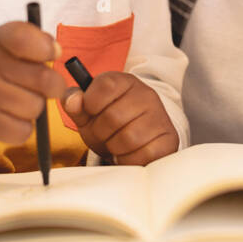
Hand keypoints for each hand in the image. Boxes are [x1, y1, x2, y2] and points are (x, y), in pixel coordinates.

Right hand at [0, 22, 66, 152]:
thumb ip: (34, 42)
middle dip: (51, 86)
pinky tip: (8, 118)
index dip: (46, 47)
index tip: (52, 53)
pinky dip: (22, 128)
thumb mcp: (4, 45)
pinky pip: (24, 131)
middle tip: (39, 87)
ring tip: (16, 102)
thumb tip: (56, 51)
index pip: (23, 37)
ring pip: (36, 108)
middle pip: (45, 80)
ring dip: (34, 109)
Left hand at [62, 72, 178, 165]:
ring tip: (116, 144)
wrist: (138, 136)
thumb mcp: (88, 110)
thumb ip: (74, 102)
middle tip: (104, 134)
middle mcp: (146, 95)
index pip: (105, 86)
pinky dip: (129, 160)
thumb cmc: (110, 122)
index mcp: (125, 82)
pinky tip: (128, 153)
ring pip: (128, 138)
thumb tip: (73, 101)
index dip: (91, 104)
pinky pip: (143, 155)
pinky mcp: (169, 139)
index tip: (92, 112)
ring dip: (115, 148)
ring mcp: (160, 116)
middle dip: (101, 132)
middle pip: (113, 117)